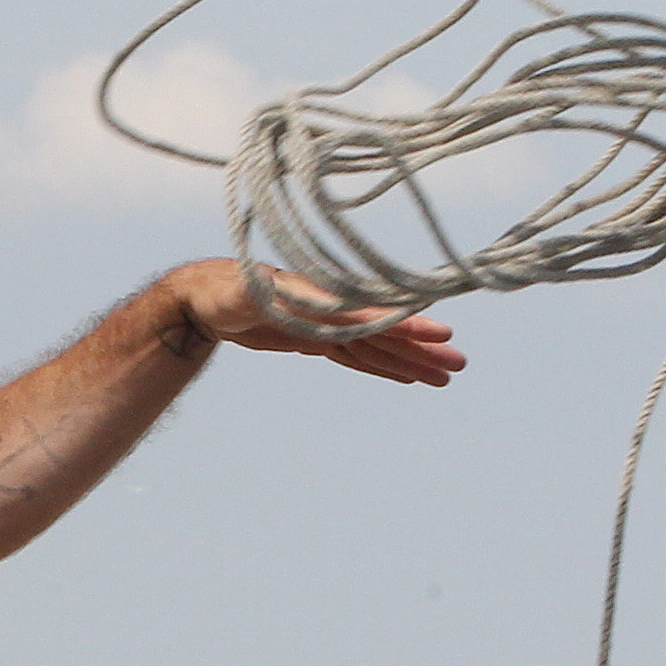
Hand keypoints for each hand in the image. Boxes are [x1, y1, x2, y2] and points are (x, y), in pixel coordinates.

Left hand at [164, 259, 466, 386]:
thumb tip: (282, 289)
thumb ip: (268, 293)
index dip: (407, 323)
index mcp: (323, 296)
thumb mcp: (247, 292)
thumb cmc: (225, 287)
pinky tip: (405, 377)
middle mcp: (332, 309)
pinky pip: (356, 356)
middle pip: (385, 333)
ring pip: (376, 348)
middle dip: (421, 350)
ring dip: (408, 363)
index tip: (442, 332)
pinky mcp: (316, 338)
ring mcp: (326, 324)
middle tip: (460, 367)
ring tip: (444, 379)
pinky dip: (381, 367)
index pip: (373, 313)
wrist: (205, 295)